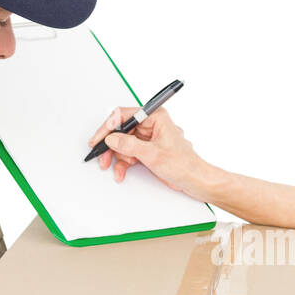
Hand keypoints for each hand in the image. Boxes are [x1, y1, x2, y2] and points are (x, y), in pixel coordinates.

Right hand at [86, 107, 211, 198]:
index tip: (100, 138)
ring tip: (117, 169)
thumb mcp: (153, 154)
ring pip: (122, 143)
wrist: (195, 180)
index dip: (109, 126)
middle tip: (103, 156)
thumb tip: (112, 138)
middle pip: (121, 130)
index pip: (124, 115)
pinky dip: (123, 163)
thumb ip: (130, 145)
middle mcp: (151, 124)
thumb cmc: (184, 164)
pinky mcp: (147, 149)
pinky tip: (122, 171)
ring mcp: (148, 138)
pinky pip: (129, 153)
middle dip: (111, 146)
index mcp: (156, 117)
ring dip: (117, 157)